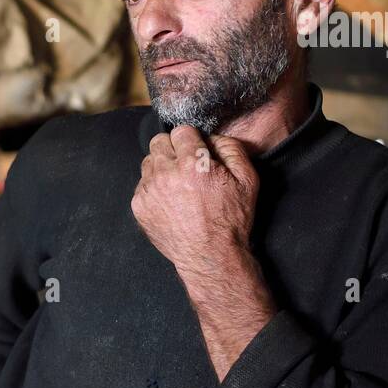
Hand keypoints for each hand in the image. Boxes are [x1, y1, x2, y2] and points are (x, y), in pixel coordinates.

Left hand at [131, 125, 258, 276]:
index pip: (181, 130)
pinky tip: (170, 202)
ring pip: (149, 162)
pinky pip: (142, 184)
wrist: (210, 257)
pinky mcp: (139, 205)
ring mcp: (149, 190)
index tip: (197, 152)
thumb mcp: (247, 180)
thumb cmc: (231, 220)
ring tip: (179, 186)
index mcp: (192, 163)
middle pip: (159, 141)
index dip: (192, 140)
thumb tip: (212, 137)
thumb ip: (231, 148)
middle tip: (186, 167)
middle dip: (173, 149)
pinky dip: (154, 188)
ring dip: (162, 168)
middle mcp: (166, 173)